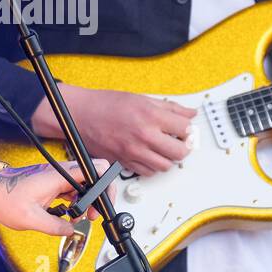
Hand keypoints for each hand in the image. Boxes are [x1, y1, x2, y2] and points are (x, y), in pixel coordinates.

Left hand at [0, 159, 110, 236]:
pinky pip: (71, 190)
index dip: (105, 185)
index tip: (103, 204)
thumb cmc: (4, 198)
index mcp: (58, 175)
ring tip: (77, 218)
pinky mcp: (52, 183)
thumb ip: (55, 227)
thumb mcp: (30, 219)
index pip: (94, 169)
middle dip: (97, 197)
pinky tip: (67, 214)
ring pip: (83, 185)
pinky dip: (74, 202)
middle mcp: (60, 172)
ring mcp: (56, 177)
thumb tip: (72, 230)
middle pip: (92, 177)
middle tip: (91, 215)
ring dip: (85, 202)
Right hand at [31, 84, 195, 178]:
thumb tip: (190, 113)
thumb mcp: (142, 99)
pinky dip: (153, 166)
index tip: (184, 128)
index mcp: (150, 116)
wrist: (81, 115)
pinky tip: (149, 155)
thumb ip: (170, 108)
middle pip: (180, 152)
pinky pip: (148, 172)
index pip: (185, 128)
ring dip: (169, 158)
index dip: (188, 129)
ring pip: (165, 166)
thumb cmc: (107, 104)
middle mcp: (144, 136)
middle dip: (183, 146)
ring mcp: (134, 152)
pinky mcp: (125, 163)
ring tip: (163, 148)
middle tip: (179, 141)